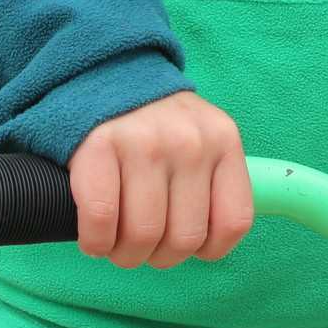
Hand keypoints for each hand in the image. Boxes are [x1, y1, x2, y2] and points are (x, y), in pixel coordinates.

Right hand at [67, 92, 253, 270]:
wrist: (106, 71)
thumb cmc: (155, 123)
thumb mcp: (203, 136)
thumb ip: (212, 181)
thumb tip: (208, 243)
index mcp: (224, 140)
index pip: (233, 223)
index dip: (207, 249)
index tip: (183, 242)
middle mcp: (190, 141)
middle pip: (184, 239)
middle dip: (158, 256)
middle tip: (142, 244)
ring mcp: (145, 142)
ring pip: (143, 236)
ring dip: (125, 254)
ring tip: (117, 242)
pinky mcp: (100, 145)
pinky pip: (102, 221)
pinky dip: (95, 241)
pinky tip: (94, 236)